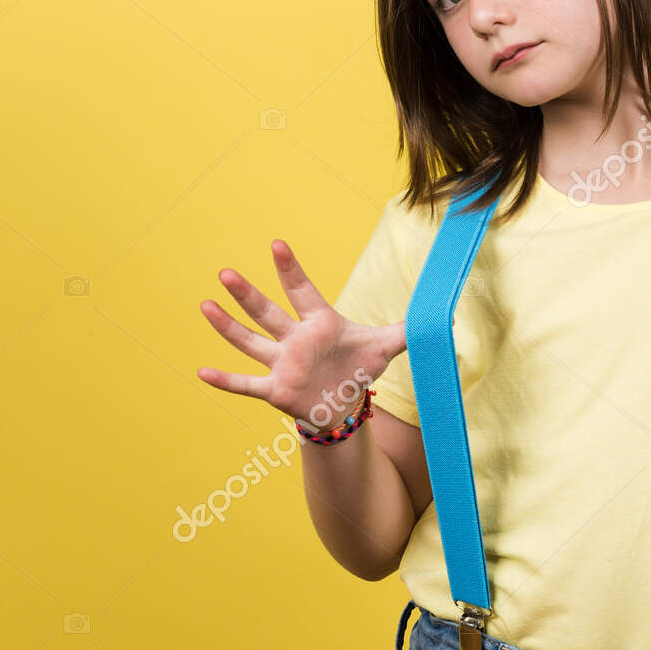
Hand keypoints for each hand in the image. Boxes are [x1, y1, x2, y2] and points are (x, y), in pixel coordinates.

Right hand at [197, 240, 405, 429]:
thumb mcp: (386, 346)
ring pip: (251, 342)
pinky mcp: (275, 390)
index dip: (291, 270)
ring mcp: (282, 363)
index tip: (278, 245)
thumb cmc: (359, 368)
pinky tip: (201, 372)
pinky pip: (246, 384)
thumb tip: (449, 318)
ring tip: (206, 304)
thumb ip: (409, 329)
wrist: (345, 405)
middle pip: (268, 313)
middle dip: (248, 295)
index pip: (303, 291)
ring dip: (228, 326)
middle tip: (226, 273)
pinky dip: (225, 381)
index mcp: (319, 322)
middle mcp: (295, 339)